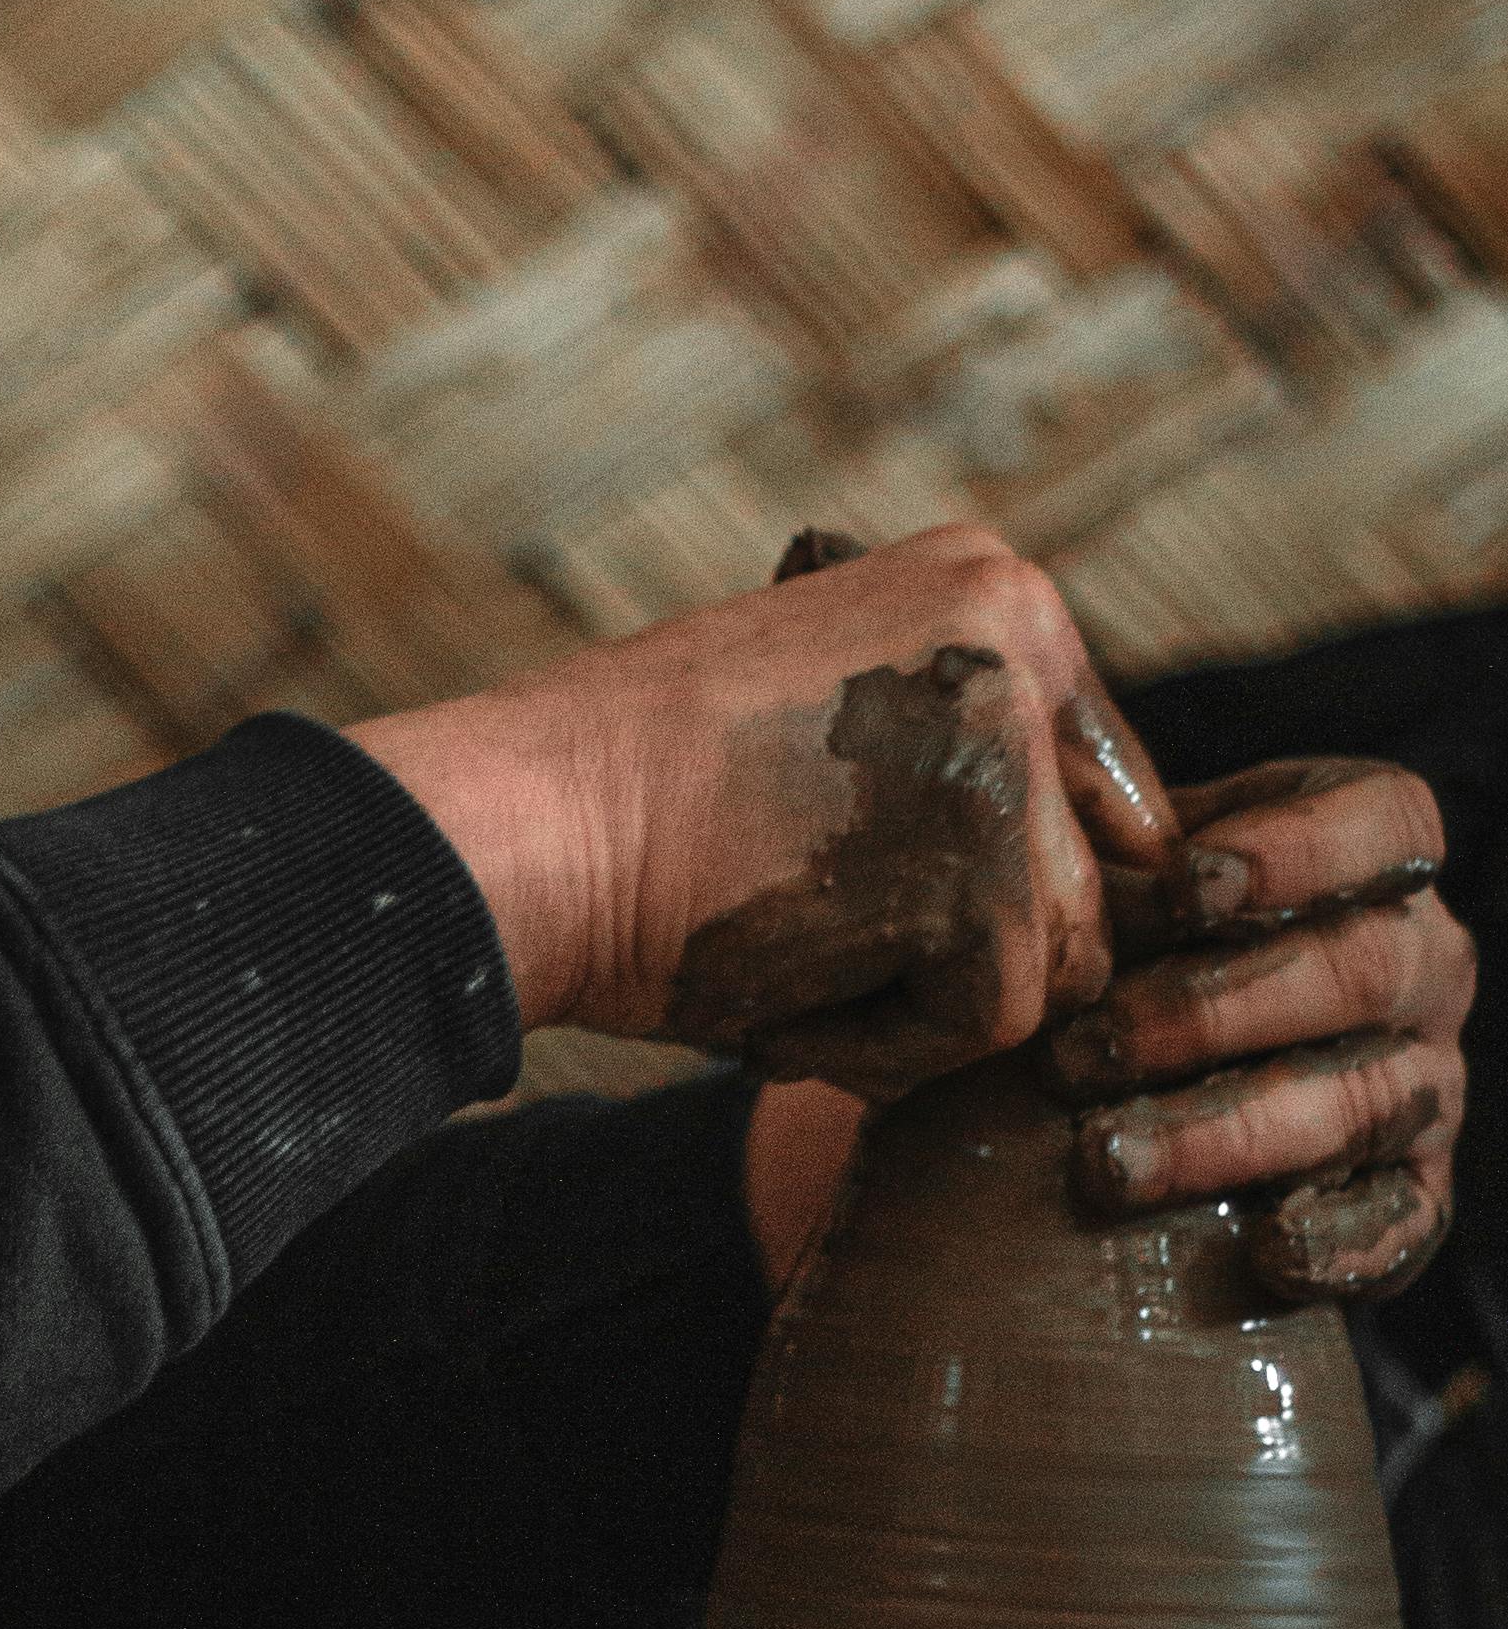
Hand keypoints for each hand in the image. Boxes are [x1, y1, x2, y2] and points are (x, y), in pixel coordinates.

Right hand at [354, 525, 1170, 1085]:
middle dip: (963, 943)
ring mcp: (1010, 748)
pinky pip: (996, 1022)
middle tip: (807, 923)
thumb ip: (954, 748)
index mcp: (991, 584)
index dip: (984, 872)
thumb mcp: (833, 713)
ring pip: (1054, 954)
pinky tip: (784, 987)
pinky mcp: (989, 871)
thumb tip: (1102, 869)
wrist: (525, 828)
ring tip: (791, 954)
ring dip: (923, 1000)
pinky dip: (885, 1045)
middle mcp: (1024, 634)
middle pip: (1087, 870)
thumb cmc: (635, 801)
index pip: (1084, 776)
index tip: (855, 882)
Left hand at [1043, 756, 1469, 1302]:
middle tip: (1079, 1055)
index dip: (1299, 850)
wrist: (1152, 1068)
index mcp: (1378, 860)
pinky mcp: (1415, 1189)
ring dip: (1227, 1135)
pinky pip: (1404, 1220)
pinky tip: (1264, 1251)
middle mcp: (1425, 966)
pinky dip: (1342, 1243)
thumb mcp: (1124, 863)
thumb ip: (1105, 838)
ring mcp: (1427, 1081)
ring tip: (1107, 1161)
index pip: (1385, 823)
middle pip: (1358, 972)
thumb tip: (1041, 854)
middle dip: (1209, 1012)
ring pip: (1358, 1101)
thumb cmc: (1130, 937)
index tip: (1185, 885)